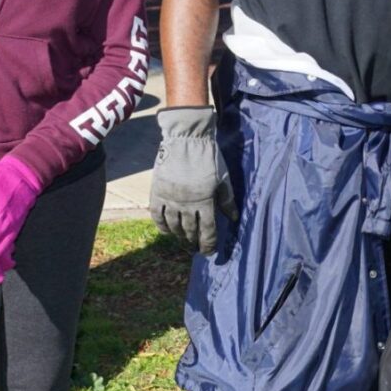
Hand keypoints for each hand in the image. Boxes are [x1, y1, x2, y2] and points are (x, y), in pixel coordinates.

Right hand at [151, 106, 235, 251]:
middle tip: (196, 246)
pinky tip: (167, 231)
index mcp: (205, 201)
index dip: (208, 243)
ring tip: (184, 238)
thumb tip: (233, 218)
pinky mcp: (157, 192)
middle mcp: (186, 204)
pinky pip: (157, 216)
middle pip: (190, 230)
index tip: (209, 252)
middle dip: (194, 240)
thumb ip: (227, 200)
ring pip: (174, 225)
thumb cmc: (209, 157)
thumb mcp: (223, 178)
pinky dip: (162, 226)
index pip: (208, 230)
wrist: (186, 139)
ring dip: (179, 234)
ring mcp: (170, 199)